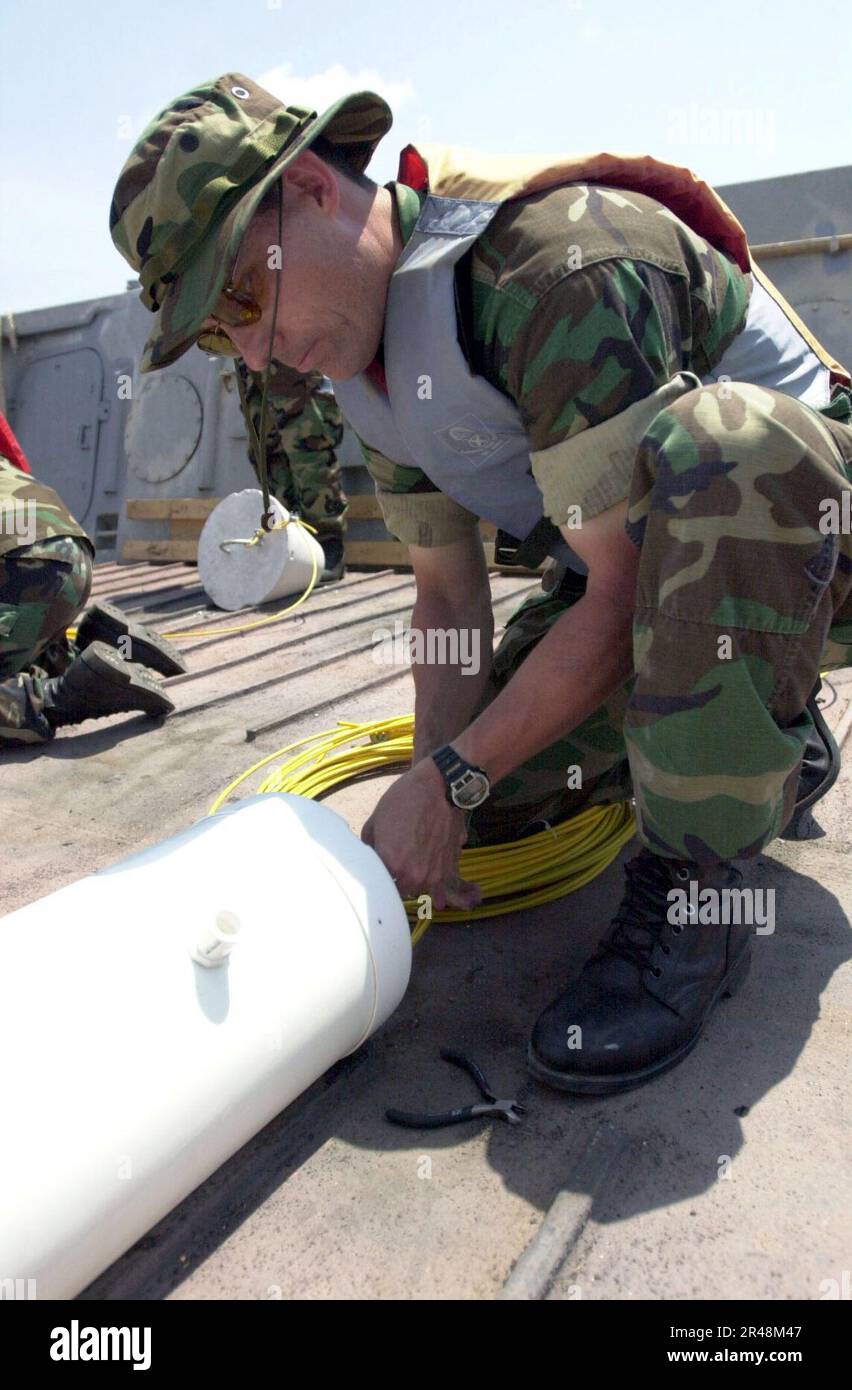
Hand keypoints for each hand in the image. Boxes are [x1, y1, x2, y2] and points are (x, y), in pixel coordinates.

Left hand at [361, 758, 482, 911]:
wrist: (441, 787)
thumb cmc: (405, 800)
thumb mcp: (375, 821)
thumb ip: (368, 847)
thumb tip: (368, 859)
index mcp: (392, 865)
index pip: (378, 884)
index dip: (375, 876)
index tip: (375, 868)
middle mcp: (414, 876)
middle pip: (398, 890)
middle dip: (393, 880)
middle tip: (391, 865)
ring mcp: (435, 875)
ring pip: (417, 888)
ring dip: (412, 880)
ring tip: (410, 862)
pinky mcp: (450, 869)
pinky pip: (436, 883)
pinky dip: (430, 878)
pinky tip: (426, 864)